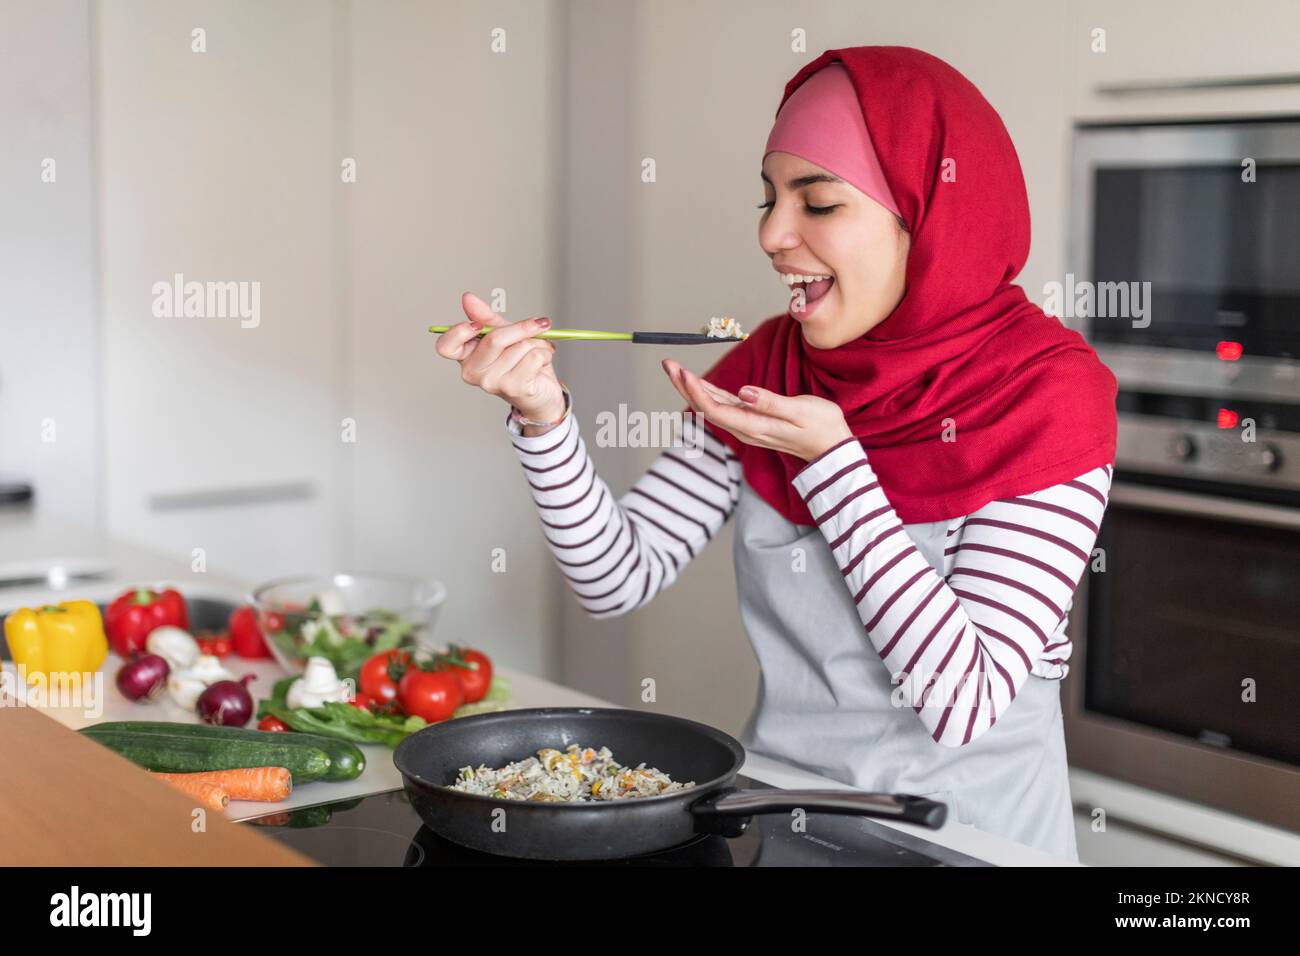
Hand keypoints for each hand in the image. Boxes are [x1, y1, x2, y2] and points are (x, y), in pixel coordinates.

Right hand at [435, 292, 564, 422]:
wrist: (542, 390)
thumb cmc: (521, 361)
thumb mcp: (504, 334)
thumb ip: (485, 317)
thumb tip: (467, 298)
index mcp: (466, 355)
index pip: (445, 346)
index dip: (459, 332)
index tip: (478, 325)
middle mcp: (473, 372)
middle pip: (493, 339)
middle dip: (522, 328)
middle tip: (539, 325)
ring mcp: (492, 383)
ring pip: (520, 346)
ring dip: (538, 343)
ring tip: (537, 352)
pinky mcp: (514, 388)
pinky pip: (534, 357)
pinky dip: (545, 354)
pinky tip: (541, 363)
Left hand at [662, 358, 852, 462]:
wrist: (833, 448)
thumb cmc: (822, 427)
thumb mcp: (801, 411)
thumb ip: (771, 403)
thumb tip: (743, 393)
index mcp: (754, 427)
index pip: (715, 410)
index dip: (696, 392)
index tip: (684, 372)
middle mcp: (745, 429)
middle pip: (706, 408)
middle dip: (684, 386)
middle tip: (667, 364)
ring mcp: (747, 426)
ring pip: (712, 407)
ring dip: (692, 388)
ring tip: (675, 369)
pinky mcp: (752, 420)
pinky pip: (723, 406)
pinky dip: (708, 392)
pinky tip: (697, 382)